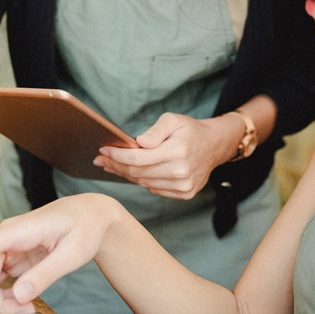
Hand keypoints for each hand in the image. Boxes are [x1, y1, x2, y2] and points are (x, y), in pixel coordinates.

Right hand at [0, 195, 118, 313]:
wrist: (91, 214)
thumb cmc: (85, 227)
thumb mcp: (73, 253)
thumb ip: (45, 274)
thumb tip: (19, 294)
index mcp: (18, 232)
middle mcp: (5, 238)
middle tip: (27, 311)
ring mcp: (6, 248)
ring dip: (2, 300)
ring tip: (30, 305)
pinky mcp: (11, 256)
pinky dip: (9, 297)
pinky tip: (28, 298)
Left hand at [94, 112, 238, 199]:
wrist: (214, 146)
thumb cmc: (189, 130)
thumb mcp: (173, 120)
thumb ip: (155, 131)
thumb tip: (139, 142)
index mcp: (177, 151)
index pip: (138, 158)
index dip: (117, 155)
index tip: (103, 150)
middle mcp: (181, 172)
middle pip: (138, 173)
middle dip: (116, 165)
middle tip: (101, 159)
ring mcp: (184, 186)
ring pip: (144, 183)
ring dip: (125, 174)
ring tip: (111, 165)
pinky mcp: (185, 193)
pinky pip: (154, 189)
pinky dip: (141, 181)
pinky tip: (131, 173)